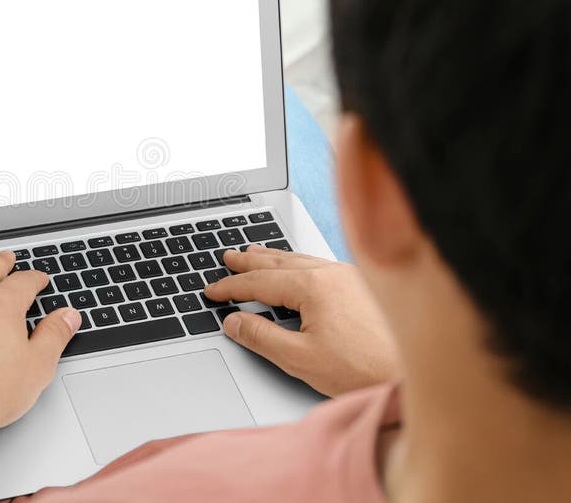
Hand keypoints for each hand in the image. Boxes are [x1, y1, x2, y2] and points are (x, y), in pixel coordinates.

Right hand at [204, 245, 400, 396]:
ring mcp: (350, 276)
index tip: (212, 290)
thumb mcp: (300, 359)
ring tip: (255, 253)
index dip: (231, 286)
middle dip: (250, 260)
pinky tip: (296, 268)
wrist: (415, 373)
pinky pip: (319, 265)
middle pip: (279, 262)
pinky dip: (297, 264)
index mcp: (313, 286)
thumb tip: (234, 322)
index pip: (259, 282)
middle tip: (228, 257)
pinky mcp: (362, 286)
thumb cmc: (366, 369)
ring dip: (273, 258)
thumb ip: (260, 337)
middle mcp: (332, 273)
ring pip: (300, 260)